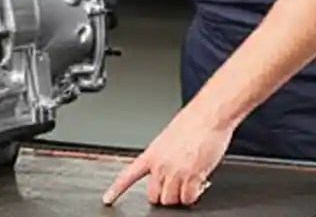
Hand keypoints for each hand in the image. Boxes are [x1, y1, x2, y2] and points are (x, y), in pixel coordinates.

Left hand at [102, 106, 232, 206]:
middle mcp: (160, 165)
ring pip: (170, 200)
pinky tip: (198, 184)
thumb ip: (163, 156)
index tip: (107, 199)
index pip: (128, 175)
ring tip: (189, 183)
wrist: (208, 115)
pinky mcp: (192, 176)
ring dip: (180, 196)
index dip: (116, 190)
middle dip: (164, 195)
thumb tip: (166, 171)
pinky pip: (188, 198)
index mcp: (151, 154)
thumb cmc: (193, 122)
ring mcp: (175, 172)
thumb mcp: (168, 138)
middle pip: (154, 197)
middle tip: (175, 187)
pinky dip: (193, 195)